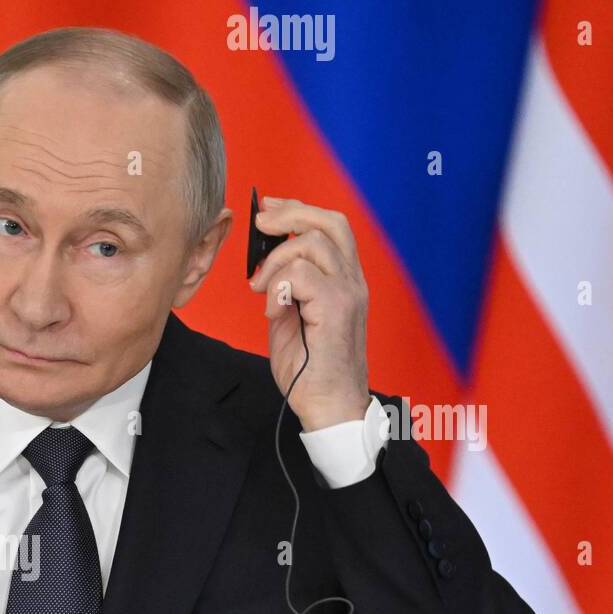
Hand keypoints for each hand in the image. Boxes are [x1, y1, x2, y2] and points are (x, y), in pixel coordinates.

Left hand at [247, 196, 369, 431]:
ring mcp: (348, 294)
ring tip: (262, 289)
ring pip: (311, 245)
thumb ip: (286, 289)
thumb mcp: (293, 319)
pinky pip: (300, 276)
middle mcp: (352, 282)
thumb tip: (268, 266)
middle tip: (260, 225)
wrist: (329, 405)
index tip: (269, 209)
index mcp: (345, 280)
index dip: (299, 210)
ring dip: (275, 262)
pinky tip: (273, 311)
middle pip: (329, 222)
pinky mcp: (336, 310)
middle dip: (288, 215)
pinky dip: (278, 288)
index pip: (331, 226)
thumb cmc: (310, 369)